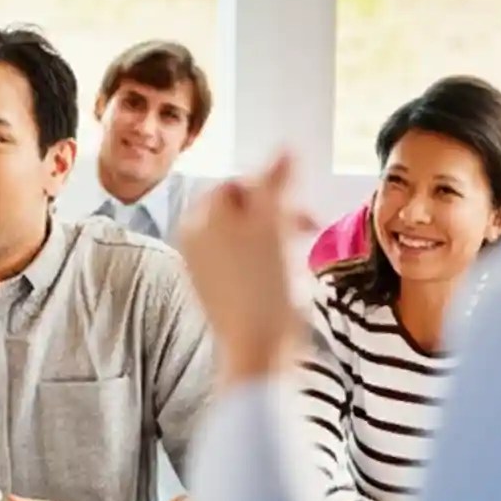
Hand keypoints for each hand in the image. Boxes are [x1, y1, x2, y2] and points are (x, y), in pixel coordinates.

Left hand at [177, 152, 316, 382]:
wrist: (257, 352)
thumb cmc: (262, 288)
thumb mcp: (271, 224)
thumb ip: (276, 181)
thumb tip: (285, 148)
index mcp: (197, 220)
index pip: (235, 183)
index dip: (270, 188)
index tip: (300, 205)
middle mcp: (193, 240)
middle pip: (241, 208)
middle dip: (277, 212)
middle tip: (307, 226)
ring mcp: (204, 268)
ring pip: (246, 234)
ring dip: (277, 235)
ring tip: (298, 253)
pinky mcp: (219, 291)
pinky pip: (245, 260)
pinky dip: (267, 260)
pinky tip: (285, 278)